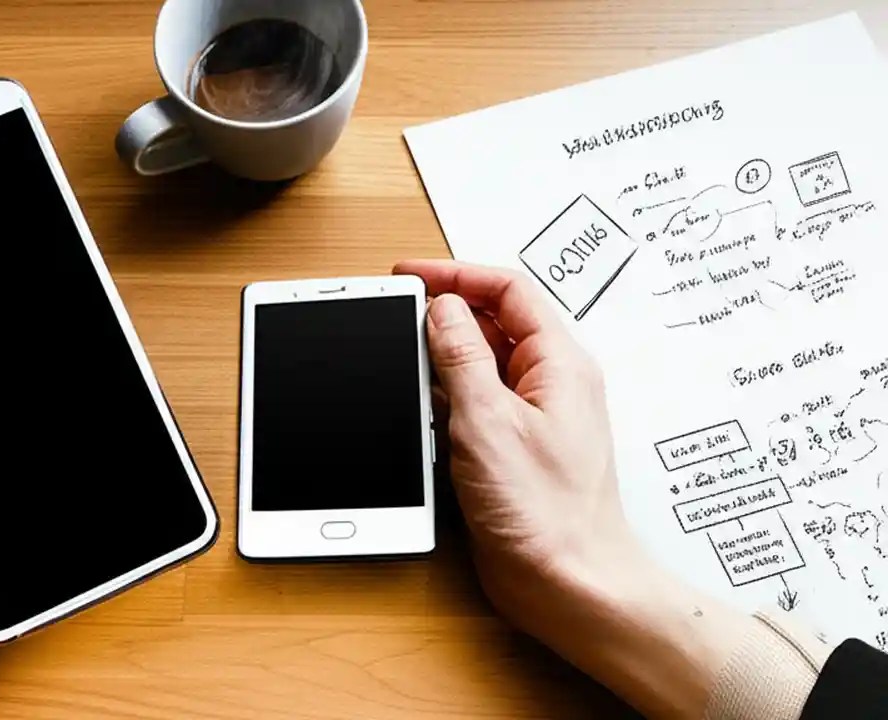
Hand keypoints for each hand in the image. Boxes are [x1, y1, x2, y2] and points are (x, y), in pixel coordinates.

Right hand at [394, 260, 751, 718]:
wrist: (568, 585)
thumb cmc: (547, 515)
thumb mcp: (488, 419)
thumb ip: (461, 355)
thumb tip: (440, 308)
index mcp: (559, 362)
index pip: (508, 290)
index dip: (455, 275)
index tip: (409, 277)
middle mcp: (550, 384)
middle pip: (492, 323)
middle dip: (443, 314)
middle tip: (397, 314)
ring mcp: (531, 417)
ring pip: (480, 364)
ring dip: (441, 359)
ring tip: (403, 360)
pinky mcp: (511, 449)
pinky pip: (475, 404)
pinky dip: (445, 398)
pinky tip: (422, 408)